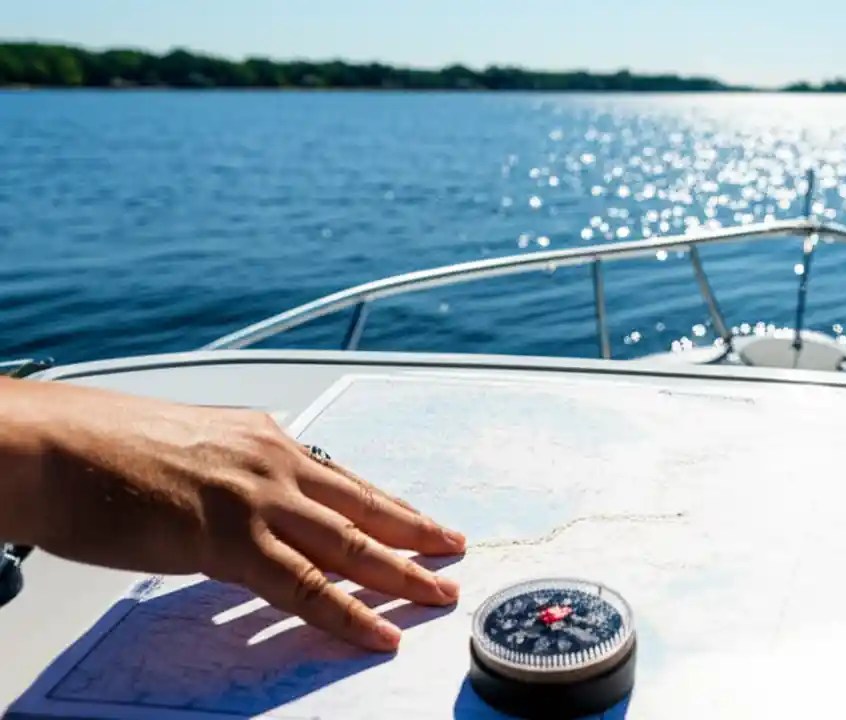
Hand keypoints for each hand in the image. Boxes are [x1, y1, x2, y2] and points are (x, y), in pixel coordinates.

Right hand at [0, 379, 464, 651]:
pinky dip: (347, 614)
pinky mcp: (230, 540)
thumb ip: (233, 475)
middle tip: (455, 550)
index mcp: (263, 437)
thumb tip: (254, 510)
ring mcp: (256, 499)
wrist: (51, 448)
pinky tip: (379, 632)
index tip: (419, 522)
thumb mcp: (188, 449)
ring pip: (349, 545)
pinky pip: (305, 587)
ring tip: (440, 595)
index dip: (387, 506)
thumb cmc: (101, 450)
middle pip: (363, 506)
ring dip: (402, 574)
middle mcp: (272, 461)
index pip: (342, 480)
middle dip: (415, 532)